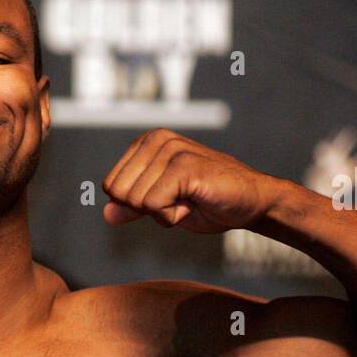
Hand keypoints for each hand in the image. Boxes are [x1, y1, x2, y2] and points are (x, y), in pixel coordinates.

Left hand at [101, 129, 284, 232]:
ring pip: (136, 202)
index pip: (111, 186)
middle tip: (180, 201)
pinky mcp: (184, 165)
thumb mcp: (162, 206)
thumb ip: (133, 206)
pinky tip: (195, 202)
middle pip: (120, 194)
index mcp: (147, 143)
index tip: (167, 199)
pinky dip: (172, 217)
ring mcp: (171, 150)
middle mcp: (157, 140)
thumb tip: (106, 214)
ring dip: (163, 213)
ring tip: (190, 200)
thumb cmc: (207, 201)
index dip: (138, 205)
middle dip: (148, 210)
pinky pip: (153, 206)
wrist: (251, 203)